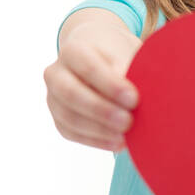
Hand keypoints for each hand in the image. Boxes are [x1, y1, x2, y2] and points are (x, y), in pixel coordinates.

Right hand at [45, 20, 141, 152]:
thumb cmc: (118, 55)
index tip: (134, 99)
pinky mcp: (58, 117)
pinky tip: (117, 144)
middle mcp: (56, 72)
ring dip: (98, 130)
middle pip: (72, 93)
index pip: (89, 68)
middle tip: (129, 122)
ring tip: (125, 137)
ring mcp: (53, 96)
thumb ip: (131, 71)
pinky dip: (95, 141)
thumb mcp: (126, 54)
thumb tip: (142, 98)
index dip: (111, 86)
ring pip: (69, 117)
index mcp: (74, 50)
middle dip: (101, 111)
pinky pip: (70, 132)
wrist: (99, 55)